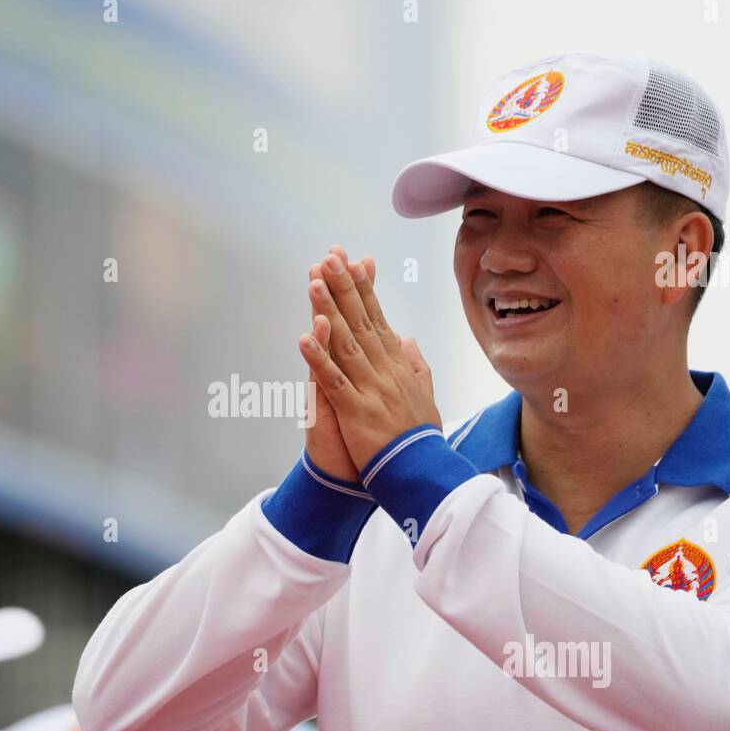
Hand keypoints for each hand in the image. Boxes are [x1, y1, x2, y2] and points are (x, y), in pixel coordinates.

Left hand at [299, 251, 441, 471]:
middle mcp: (385, 371)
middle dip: (345, 287)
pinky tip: (305, 337)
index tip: (356, 263)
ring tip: (315, 282)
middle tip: (330, 257)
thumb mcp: (424, 396)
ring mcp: (371, 389)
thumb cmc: (421, 439)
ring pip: (346, 343)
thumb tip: (409, 340)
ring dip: (329, 311)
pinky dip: (318, 359)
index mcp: (398, 367)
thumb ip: (416, 366)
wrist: (423, 473)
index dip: (366, 291)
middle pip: (361, 322)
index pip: (379, 320)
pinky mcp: (357, 411)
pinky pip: (334, 381)